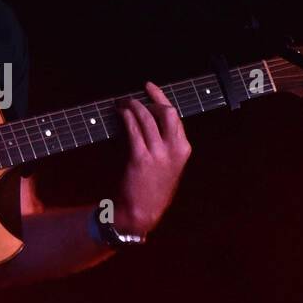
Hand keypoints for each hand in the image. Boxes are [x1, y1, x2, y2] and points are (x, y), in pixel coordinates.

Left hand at [115, 81, 191, 235]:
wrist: (141, 212)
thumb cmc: (152, 190)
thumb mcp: (169, 166)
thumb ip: (166, 144)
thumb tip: (149, 119)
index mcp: (183, 150)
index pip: (175, 117)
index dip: (162, 99)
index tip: (151, 89)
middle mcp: (174, 150)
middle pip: (166, 112)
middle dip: (150, 98)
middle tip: (135, 94)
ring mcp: (158, 154)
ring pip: (147, 118)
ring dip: (133, 106)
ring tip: (123, 103)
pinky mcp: (140, 158)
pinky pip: (133, 129)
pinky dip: (126, 117)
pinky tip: (120, 114)